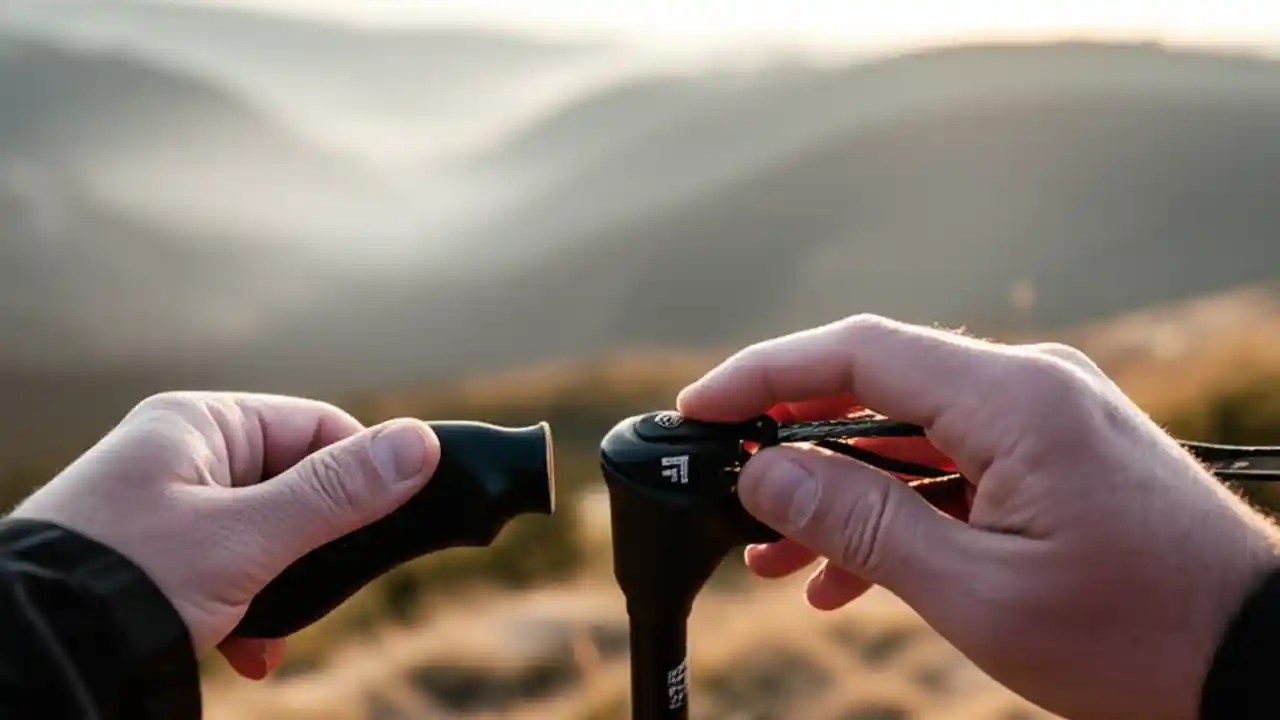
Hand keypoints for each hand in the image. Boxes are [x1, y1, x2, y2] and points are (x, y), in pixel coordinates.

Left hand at [10, 393, 438, 679]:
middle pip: (294, 482)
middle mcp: (182, 454)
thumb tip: (422, 443)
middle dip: (313, 546)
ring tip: (270, 631)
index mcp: (199, 423)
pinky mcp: (156, 554)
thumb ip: (336, 493)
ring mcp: (165, 505)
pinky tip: (246, 649)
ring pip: (265, 531)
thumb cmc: (126, 580)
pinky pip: (228, 565)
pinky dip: (246, 607)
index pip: (316, 426)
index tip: (386, 525)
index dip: (361, 473)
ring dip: (281, 584)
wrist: (30, 656)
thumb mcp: (246, 537)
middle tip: (319, 588)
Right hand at [678, 315, 1279, 719]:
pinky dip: (894, 511)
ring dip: (838, 491)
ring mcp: (1045, 421)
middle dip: (792, 442)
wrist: (1256, 662)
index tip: (698, 408)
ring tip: (775, 558)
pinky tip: (846, 576)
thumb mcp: (976, 591)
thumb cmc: (1135, 635)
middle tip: (728, 490)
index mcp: (1014, 400)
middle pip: (876, 386)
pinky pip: (950, 466)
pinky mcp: (1054, 458)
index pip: (857, 352)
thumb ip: (858, 523)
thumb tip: (764, 476)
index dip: (763, 374)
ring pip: (907, 435)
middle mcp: (1029, 389)